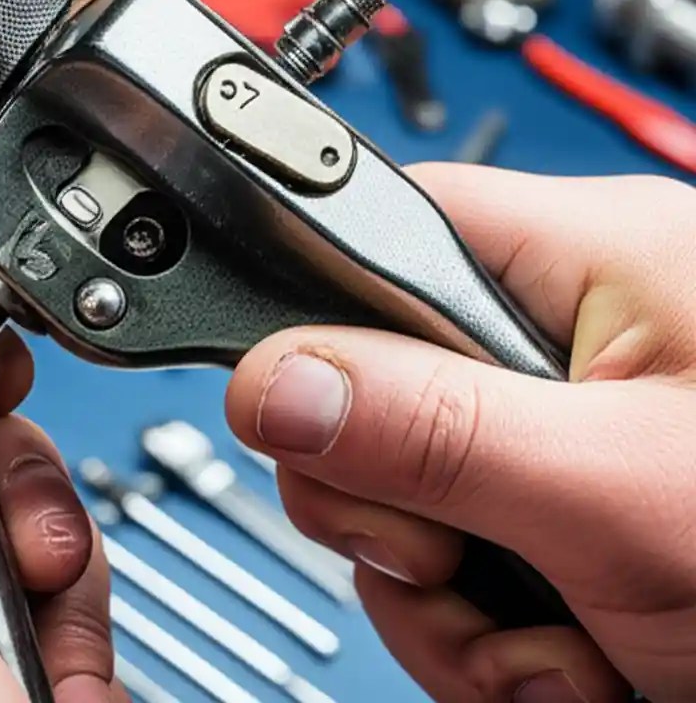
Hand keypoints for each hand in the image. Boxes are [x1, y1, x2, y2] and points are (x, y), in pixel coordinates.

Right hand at [226, 166, 695, 701]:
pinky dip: (483, 642)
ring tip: (561, 646)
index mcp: (585, 268)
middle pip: (355, 401)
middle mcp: (558, 347)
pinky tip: (568, 658)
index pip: (369, 237)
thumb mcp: (621, 495)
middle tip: (464, 562)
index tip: (281, 406)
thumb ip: (433, 429)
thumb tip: (273, 379)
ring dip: (448, 610)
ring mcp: (548, 444)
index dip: (306, 320)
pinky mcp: (547, 522)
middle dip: (390, 521)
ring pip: (390, 512)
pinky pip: (441, 576)